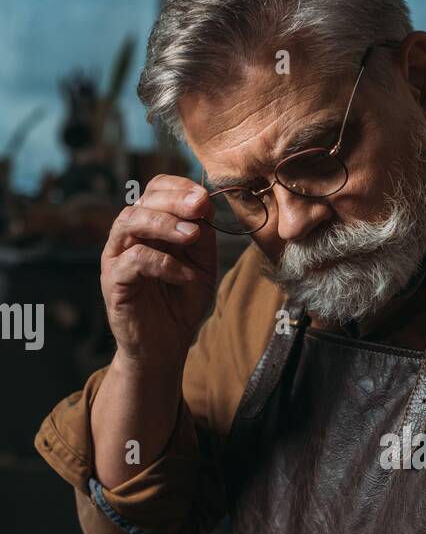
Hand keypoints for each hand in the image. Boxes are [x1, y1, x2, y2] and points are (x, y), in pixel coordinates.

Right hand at [100, 174, 217, 370]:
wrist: (165, 346)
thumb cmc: (181, 302)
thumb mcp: (202, 264)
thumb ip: (203, 236)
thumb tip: (204, 204)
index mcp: (149, 227)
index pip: (154, 190)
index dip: (177, 187)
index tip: (204, 197)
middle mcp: (128, 237)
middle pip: (141, 201)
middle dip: (174, 200)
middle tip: (200, 207)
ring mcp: (116, 258)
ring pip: (130, 223)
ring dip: (164, 224)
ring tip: (192, 236)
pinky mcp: (113, 282)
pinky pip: (133, 261)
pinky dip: (164, 264)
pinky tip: (186, 276)